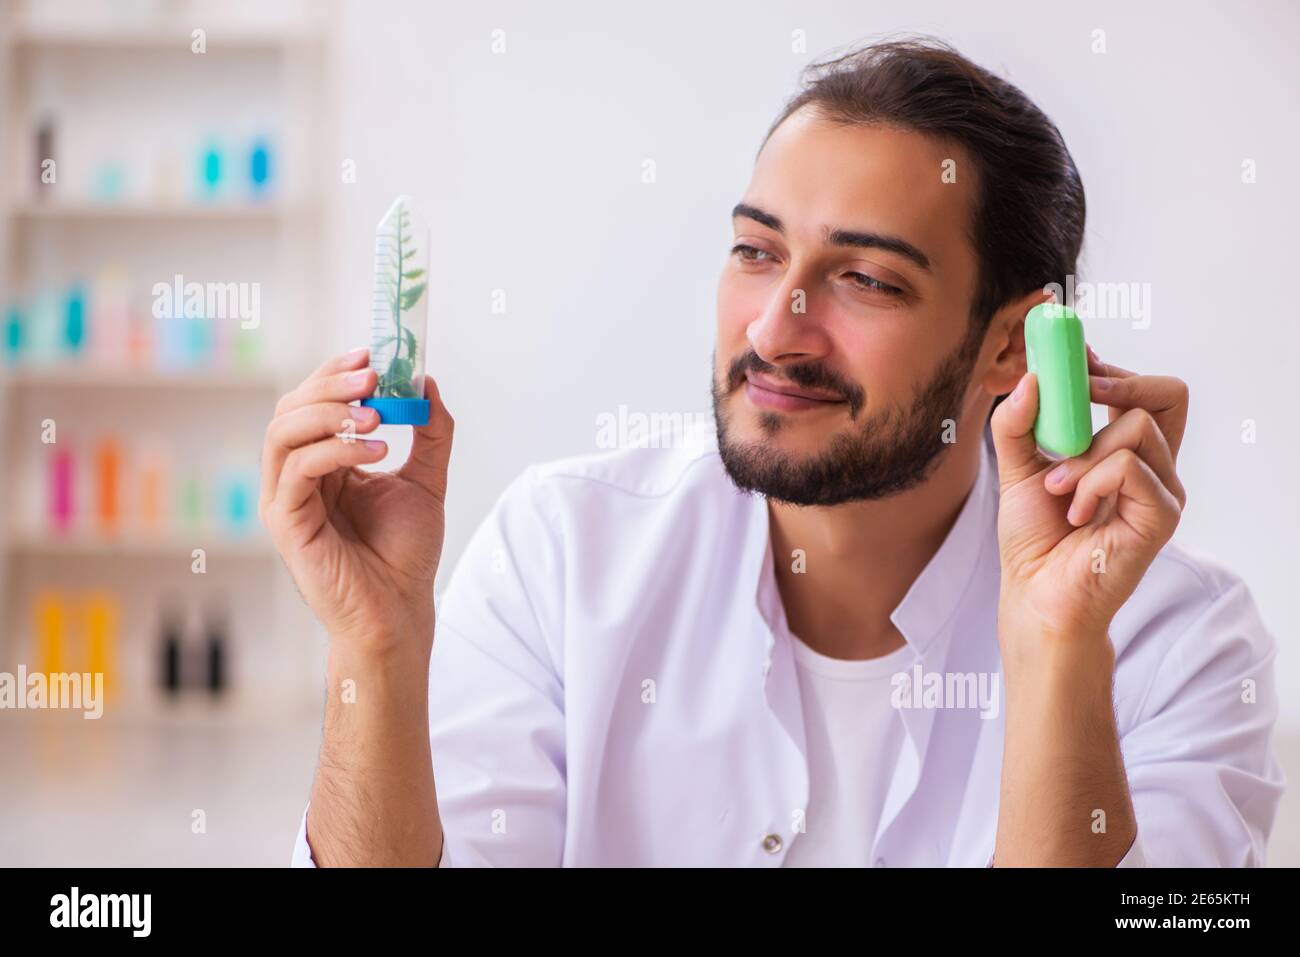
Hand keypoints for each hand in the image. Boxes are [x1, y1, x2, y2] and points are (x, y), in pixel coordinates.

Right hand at [259, 347, 453, 654]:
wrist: (401, 611)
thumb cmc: (405, 554)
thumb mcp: (426, 480)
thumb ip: (430, 433)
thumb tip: (427, 382)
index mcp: (325, 462)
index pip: (314, 402)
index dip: (336, 371)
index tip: (373, 353)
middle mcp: (298, 476)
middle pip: (291, 408)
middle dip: (331, 382)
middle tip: (373, 373)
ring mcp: (286, 499)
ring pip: (284, 431)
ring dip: (329, 412)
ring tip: (376, 415)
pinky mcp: (285, 523)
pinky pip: (296, 469)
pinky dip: (334, 449)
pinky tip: (375, 450)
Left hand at [990, 348, 1188, 648]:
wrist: (1035, 594)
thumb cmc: (1035, 539)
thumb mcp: (1017, 468)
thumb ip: (1018, 423)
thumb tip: (1030, 376)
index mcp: (1127, 453)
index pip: (1144, 392)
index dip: (1112, 368)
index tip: (1073, 358)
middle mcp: (1154, 469)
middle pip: (1169, 394)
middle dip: (1118, 382)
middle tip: (1076, 393)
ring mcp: (1163, 492)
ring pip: (1137, 427)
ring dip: (1083, 452)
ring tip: (1057, 488)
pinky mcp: (1162, 516)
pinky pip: (1129, 467)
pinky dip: (1090, 481)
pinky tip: (1074, 511)